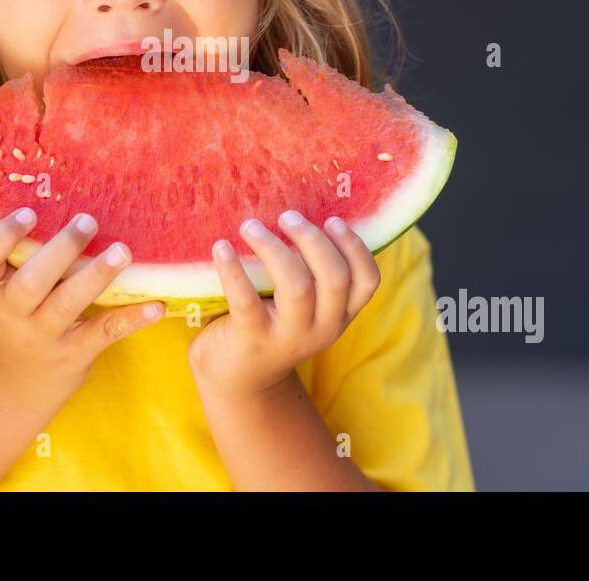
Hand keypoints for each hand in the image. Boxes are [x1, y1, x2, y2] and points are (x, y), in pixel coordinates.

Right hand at [0, 208, 164, 410]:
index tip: (30, 214)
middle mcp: (11, 317)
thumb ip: (11, 264)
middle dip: (61, 250)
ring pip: (68, 304)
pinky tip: (156, 306)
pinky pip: (104, 333)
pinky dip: (132, 319)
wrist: (5, 396)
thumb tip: (54, 204)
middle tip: (88, 221)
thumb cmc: (3, 327)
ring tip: (123, 251)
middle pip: (31, 281)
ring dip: (97, 275)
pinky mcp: (73, 355)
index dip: (2, 236)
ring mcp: (42, 338)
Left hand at [187, 211, 380, 399]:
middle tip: (286, 216)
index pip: (368, 281)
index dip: (355, 247)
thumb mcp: (303, 306)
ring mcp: (288, 336)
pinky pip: (246, 301)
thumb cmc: (270, 324)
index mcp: (339, 315)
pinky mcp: (253, 340)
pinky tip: (220, 248)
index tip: (332, 219)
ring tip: (250, 226)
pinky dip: (233, 270)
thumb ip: (311, 272)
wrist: (236, 379)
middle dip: (311, 239)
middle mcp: (322, 327)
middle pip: (335, 277)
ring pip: (297, 286)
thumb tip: (301, 210)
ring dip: (273, 248)